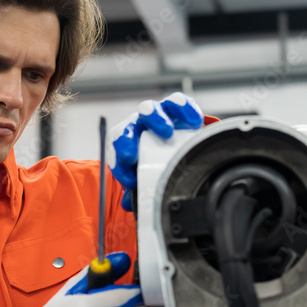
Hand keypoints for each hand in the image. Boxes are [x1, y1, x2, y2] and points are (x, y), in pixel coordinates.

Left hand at [109, 92, 204, 210]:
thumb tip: (128, 205)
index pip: (114, 151)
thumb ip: (137, 188)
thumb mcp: (146, 173)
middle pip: (126, 128)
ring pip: (149, 109)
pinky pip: (178, 102)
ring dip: (155, 119)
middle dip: (125, 141)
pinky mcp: (176, 106)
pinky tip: (193, 122)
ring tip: (166, 132)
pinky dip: (184, 109)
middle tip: (131, 156)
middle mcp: (137, 125)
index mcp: (125, 141)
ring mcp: (156, 113)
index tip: (129, 182)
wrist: (176, 138)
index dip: (118, 165)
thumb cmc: (157, 158)